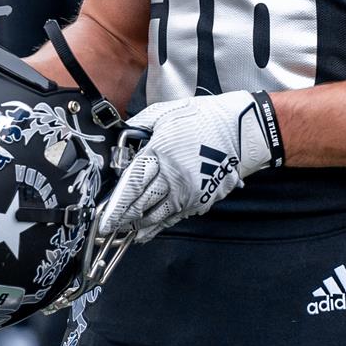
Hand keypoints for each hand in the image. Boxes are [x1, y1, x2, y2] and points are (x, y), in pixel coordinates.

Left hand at [95, 91, 282, 247]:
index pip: (130, 187)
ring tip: (128, 232)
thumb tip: (125, 137)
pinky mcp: (201, 198)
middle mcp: (171, 178)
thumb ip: (141, 126)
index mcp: (158, 154)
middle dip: (122, 220)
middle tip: (109, 229)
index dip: (115, 206)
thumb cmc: (207, 119)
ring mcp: (187, 192)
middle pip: (140, 206)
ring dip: (140, 226)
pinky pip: (176, 216)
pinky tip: (151, 229)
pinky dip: (161, 225)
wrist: (243, 130)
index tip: (103, 219)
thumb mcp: (166, 112)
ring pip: (157, 216)